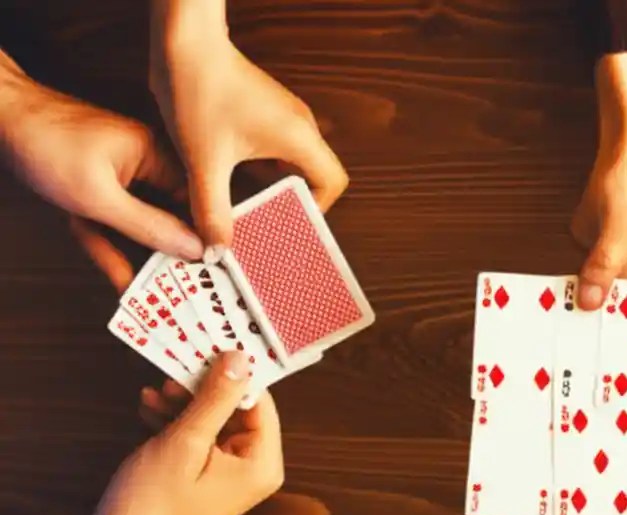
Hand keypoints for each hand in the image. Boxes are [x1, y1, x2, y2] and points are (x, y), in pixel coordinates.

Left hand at [0, 71, 199, 291]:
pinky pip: (112, 222)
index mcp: (159, 155)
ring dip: (135, 255)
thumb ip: (149, 225)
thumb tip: (193, 247)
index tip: (211, 269)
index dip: (204, 236)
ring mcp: (122, 176)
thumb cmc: (46, 143)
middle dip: (168, 253)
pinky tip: (118, 274)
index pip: (197, 201)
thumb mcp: (99, 195)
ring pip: (139, 225)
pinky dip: (110, 244)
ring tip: (144, 290)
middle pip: (170, 217)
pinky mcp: (99, 186)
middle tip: (181, 290)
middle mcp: (147, 164)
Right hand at [87, 352, 283, 514]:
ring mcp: (230, 478)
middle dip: (203, 388)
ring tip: (153, 390)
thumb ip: (216, 398)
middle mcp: (255, 471)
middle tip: (173, 366)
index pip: (260, 402)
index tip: (209, 344)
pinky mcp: (206, 480)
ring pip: (213, 422)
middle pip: (237, 410)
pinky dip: (176, 423)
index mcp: (263, 465)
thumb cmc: (151, 504)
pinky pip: (198, 440)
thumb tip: (241, 358)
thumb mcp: (185, 441)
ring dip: (184, 403)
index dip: (234, 372)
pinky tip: (148, 409)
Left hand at [150, 27, 346, 254]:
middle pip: (312, 177)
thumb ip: (212, 210)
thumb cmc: (199, 89)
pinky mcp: (262, 113)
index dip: (315, 208)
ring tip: (243, 207)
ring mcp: (281, 118)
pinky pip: (272, 151)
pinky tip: (229, 180)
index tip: (285, 222)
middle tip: (263, 224)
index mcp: (298, 137)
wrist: (182, 42)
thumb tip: (218, 248)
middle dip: (287, 204)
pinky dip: (256, 171)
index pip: (333, 183)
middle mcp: (298, 126)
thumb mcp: (204, 161)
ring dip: (269, 188)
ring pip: (289, 165)